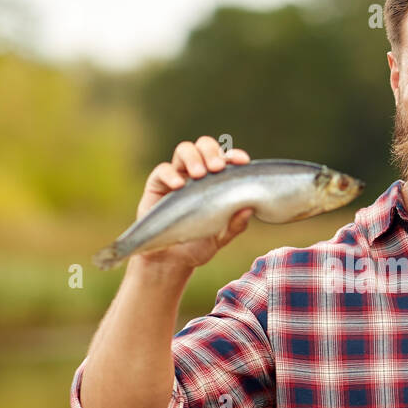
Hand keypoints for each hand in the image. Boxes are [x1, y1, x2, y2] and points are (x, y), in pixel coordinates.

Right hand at [132, 136, 253, 270]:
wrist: (171, 262)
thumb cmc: (198, 246)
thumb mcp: (221, 237)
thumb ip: (235, 224)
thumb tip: (250, 208)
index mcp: (216, 181)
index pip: (226, 159)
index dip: (234, 155)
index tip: (242, 161)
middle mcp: (197, 174)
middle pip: (204, 146)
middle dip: (212, 151)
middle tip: (216, 167)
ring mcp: (177, 176)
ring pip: (184, 150)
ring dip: (193, 157)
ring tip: (199, 174)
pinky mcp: (157, 185)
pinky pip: (162, 170)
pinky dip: (170, 174)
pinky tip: (178, 185)